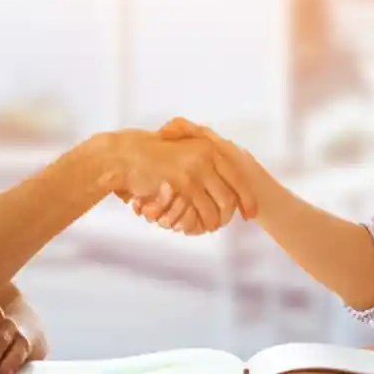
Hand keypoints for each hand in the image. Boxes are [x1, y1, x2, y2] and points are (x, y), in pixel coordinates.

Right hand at [103, 128, 255, 232]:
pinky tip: (197, 227)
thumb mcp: (181, 152)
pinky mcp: (185, 181)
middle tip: (228, 223)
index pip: (238, 174)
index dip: (247, 196)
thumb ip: (201, 162)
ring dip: (217, 220)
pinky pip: (204, 209)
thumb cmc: (148, 157)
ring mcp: (197, 167)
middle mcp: (207, 154)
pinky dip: (203, 222)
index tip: (250, 212)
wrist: (123, 156)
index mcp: (208, 146)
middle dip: (234, 211)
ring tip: (209, 226)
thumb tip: (221, 181)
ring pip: (222, 203)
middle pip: (235, 190)